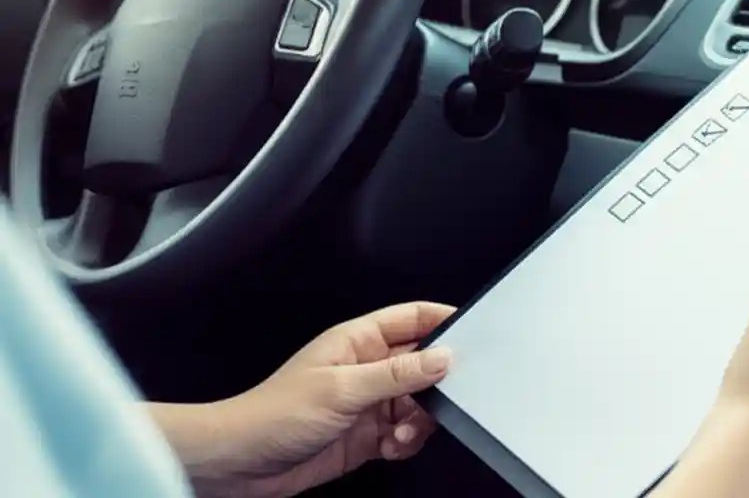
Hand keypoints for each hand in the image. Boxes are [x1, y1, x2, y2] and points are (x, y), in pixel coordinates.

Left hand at [150, 302, 455, 497]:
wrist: (241, 463)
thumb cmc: (275, 414)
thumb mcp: (344, 389)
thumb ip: (399, 374)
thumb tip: (444, 357)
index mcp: (358, 341)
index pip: (413, 318)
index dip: (445, 321)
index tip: (475, 334)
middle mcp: (367, 367)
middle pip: (423, 364)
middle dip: (437, 384)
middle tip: (441, 399)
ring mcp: (368, 402)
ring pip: (419, 403)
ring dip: (420, 421)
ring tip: (403, 433)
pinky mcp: (367, 435)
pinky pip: (405, 433)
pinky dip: (407, 442)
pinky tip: (392, 448)